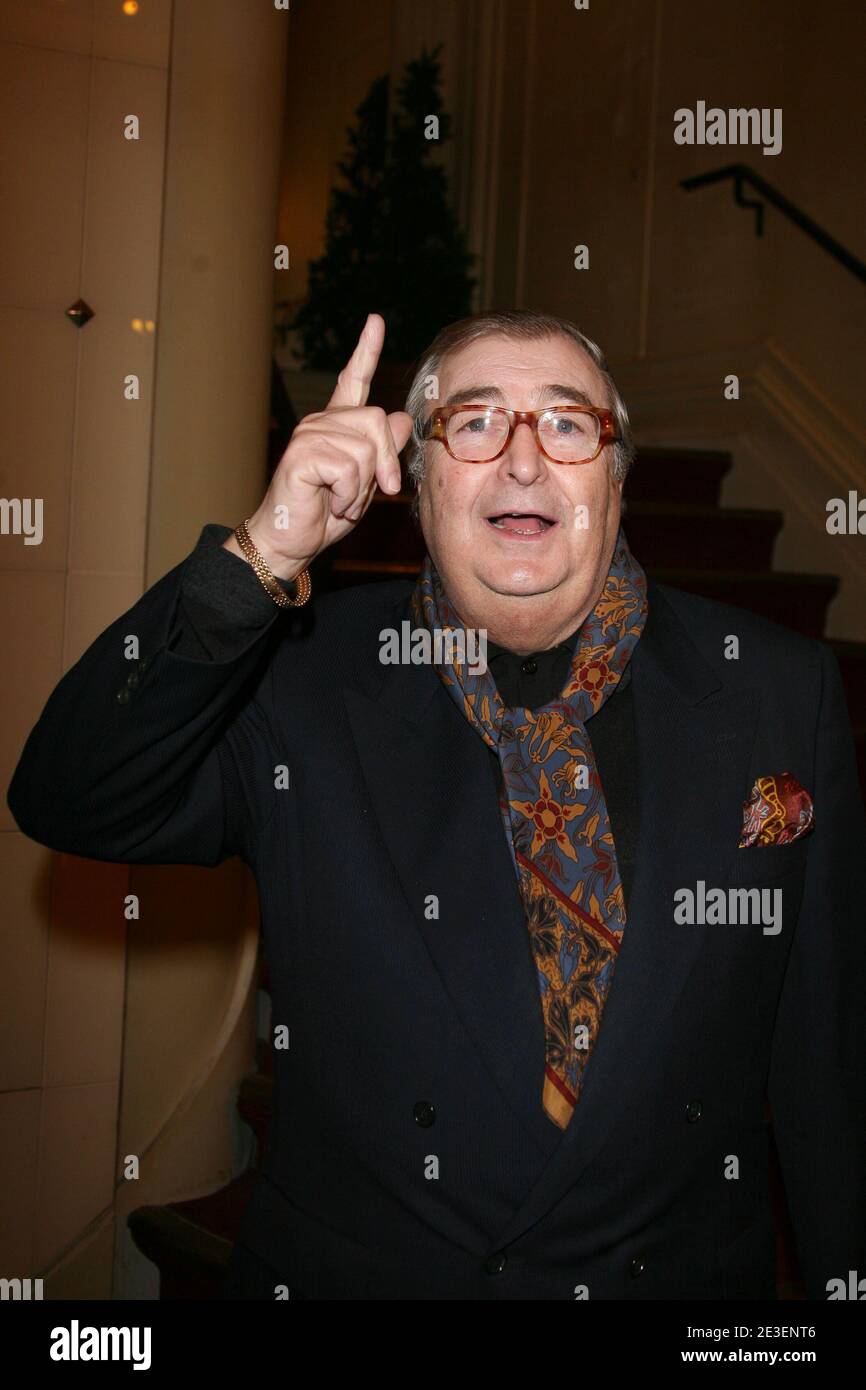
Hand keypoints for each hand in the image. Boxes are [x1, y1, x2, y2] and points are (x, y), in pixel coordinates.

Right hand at [226, 314, 413, 579]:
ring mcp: (309, 435)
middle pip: (377, 421)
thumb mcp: (366, 482)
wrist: (291, 541)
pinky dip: (349, 495)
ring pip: (365, 448)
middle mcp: (321, 422)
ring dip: (363, 486)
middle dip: (386, 462)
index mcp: (337, 425)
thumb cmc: (325, 514)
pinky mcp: (301, 454)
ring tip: (342, 500)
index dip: (366, 350)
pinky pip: (349, 467)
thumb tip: (399, 417)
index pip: (353, 379)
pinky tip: (332, 502)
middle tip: (376, 492)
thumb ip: (382, 451)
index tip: (375, 321)